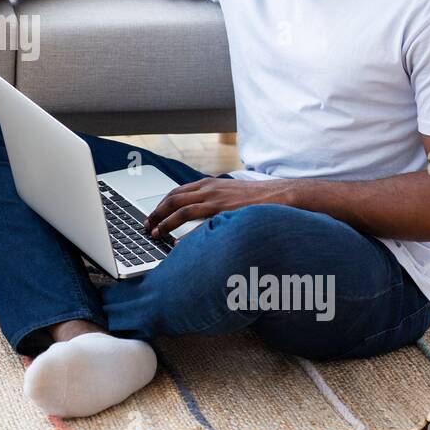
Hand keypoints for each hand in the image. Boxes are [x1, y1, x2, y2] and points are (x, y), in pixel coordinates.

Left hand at [146, 177, 292, 238]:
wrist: (282, 194)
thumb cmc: (257, 198)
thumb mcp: (229, 193)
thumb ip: (212, 200)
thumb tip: (198, 213)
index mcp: (209, 184)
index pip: (176, 192)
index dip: (161, 204)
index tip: (152, 216)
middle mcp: (209, 189)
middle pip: (173, 199)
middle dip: (156, 213)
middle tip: (147, 226)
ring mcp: (217, 199)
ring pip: (181, 210)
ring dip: (165, 223)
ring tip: (156, 235)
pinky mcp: (226, 211)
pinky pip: (200, 223)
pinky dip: (186, 235)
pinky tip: (177, 245)